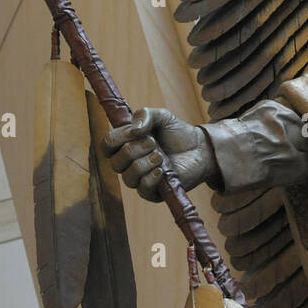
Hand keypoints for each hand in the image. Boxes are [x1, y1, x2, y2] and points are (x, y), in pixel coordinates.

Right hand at [102, 108, 218, 199]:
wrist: (200, 148)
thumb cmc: (177, 133)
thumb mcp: (162, 116)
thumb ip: (145, 115)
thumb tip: (134, 130)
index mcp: (126, 144)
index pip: (107, 145)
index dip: (117, 138)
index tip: (134, 132)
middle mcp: (129, 163)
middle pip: (115, 162)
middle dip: (134, 150)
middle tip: (153, 142)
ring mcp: (140, 179)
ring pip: (128, 177)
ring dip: (144, 163)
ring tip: (160, 156)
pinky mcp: (153, 192)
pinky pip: (143, 189)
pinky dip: (152, 178)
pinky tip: (163, 170)